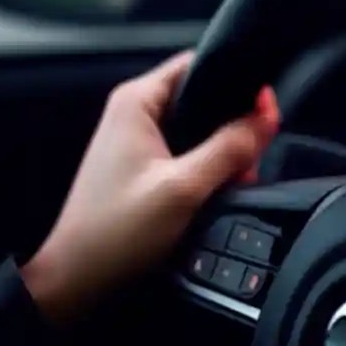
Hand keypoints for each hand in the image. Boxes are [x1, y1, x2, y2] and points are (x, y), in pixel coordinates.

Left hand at [20, 51, 279, 323]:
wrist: (77, 280)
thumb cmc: (117, 231)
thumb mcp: (183, 187)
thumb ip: (230, 148)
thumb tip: (269, 115)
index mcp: (137, 101)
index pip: (197, 64)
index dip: (237, 80)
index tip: (265, 108)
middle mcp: (135, 113)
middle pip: (203, 97)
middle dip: (234, 124)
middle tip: (253, 155)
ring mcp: (137, 141)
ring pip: (199, 128)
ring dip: (224, 150)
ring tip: (239, 177)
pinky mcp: (143, 167)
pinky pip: (188, 152)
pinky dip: (209, 166)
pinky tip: (221, 188)